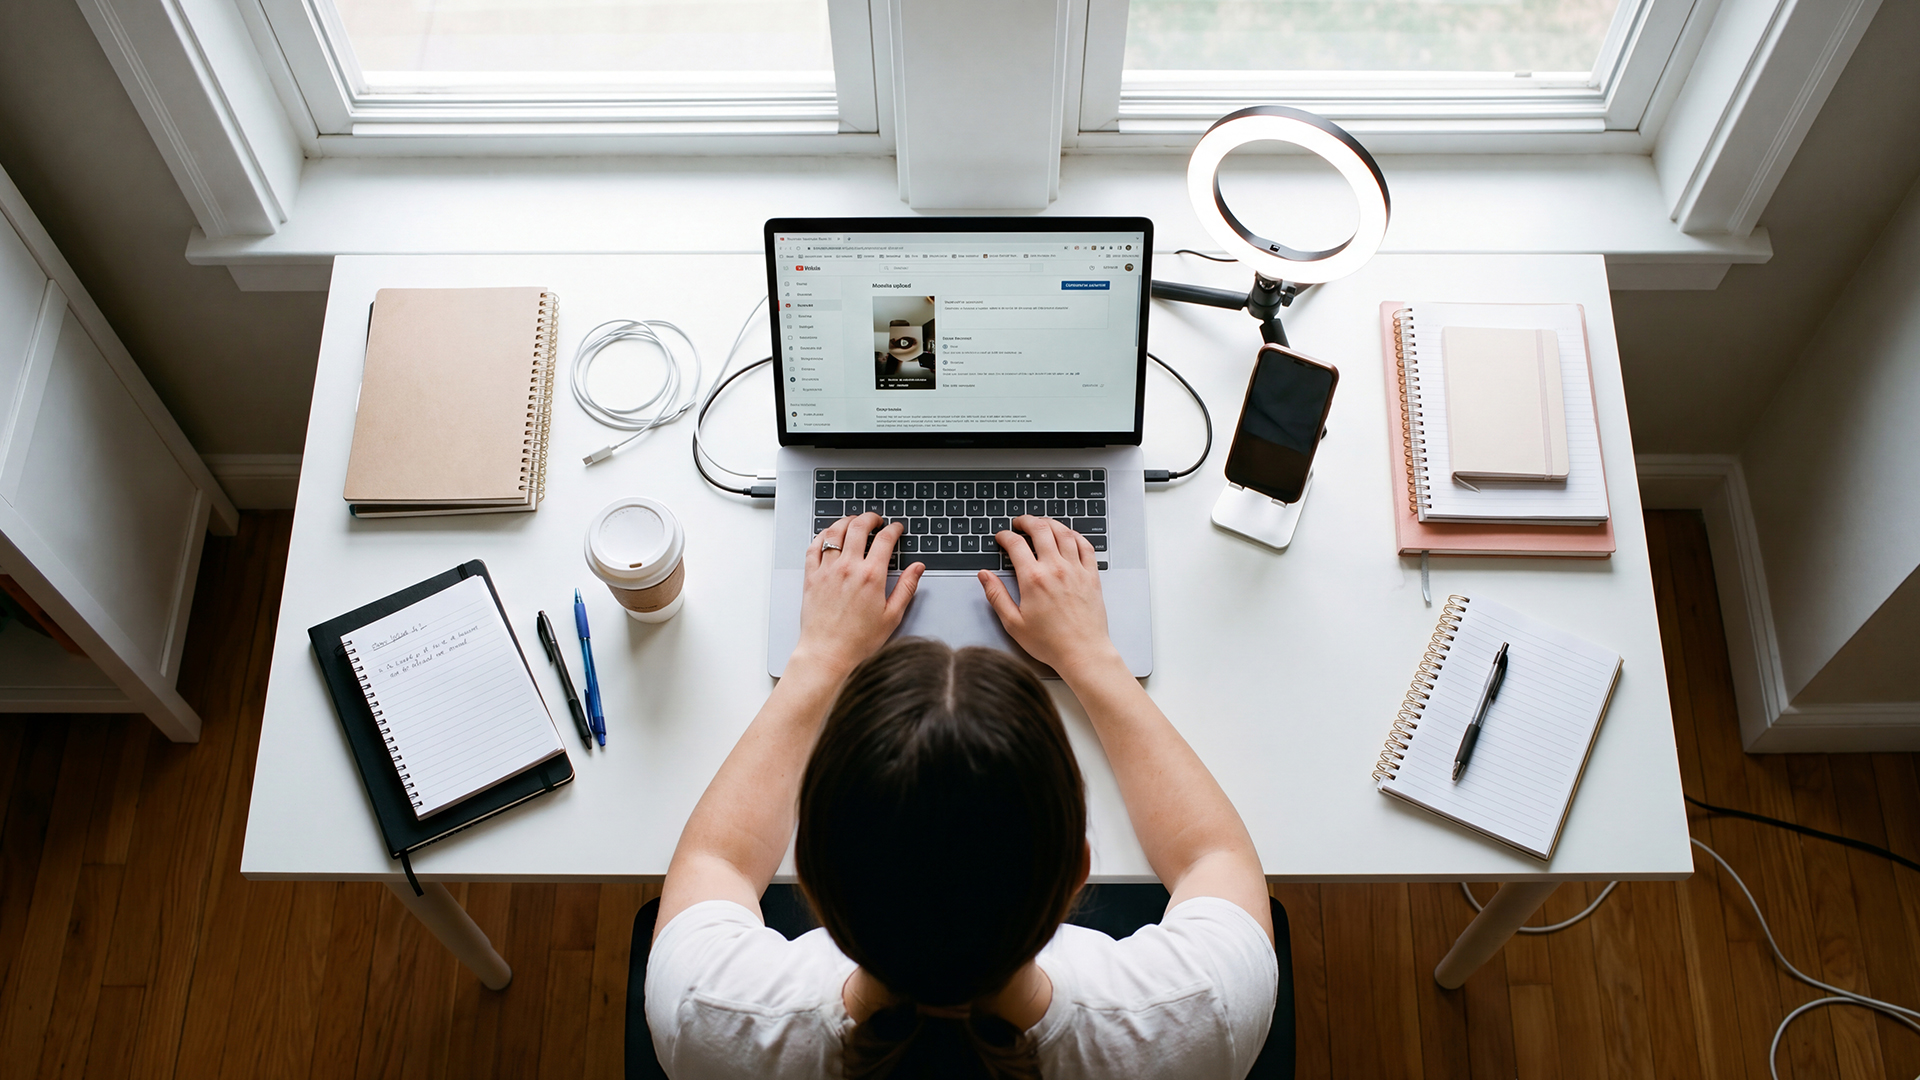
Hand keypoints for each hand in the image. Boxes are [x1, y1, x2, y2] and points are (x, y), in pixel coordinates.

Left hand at [793, 513, 924, 677]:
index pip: (885, 539)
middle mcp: (848, 568)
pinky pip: (814, 547)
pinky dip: (823, 535)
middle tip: (876, 519)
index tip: (896, 528)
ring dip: (846, 521)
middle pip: (858, 527)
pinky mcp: (811, 577)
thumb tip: (918, 568)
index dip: (893, 529)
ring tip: (853, 521)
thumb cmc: (858, 640)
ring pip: (835, 532)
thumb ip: (906, 587)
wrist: (827, 653)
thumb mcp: (892, 615)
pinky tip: (829, 535)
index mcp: (871, 576)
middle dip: (870, 518)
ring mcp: (827, 570)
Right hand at [978, 515, 1118, 676]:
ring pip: (1064, 532)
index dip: (1005, 536)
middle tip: (1020, 522)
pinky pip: (1085, 545)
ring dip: (1050, 523)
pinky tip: (1068, 535)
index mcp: (1033, 579)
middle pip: (1041, 530)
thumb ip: (996, 595)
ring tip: (1041, 523)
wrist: (1082, 652)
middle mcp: (1055, 569)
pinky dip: (1075, 535)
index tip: (1002, 537)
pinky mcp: (1091, 575)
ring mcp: (1076, 570)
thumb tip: (984, 576)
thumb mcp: (1013, 623)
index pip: (1016, 544)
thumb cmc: (1050, 642)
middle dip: (1027, 521)